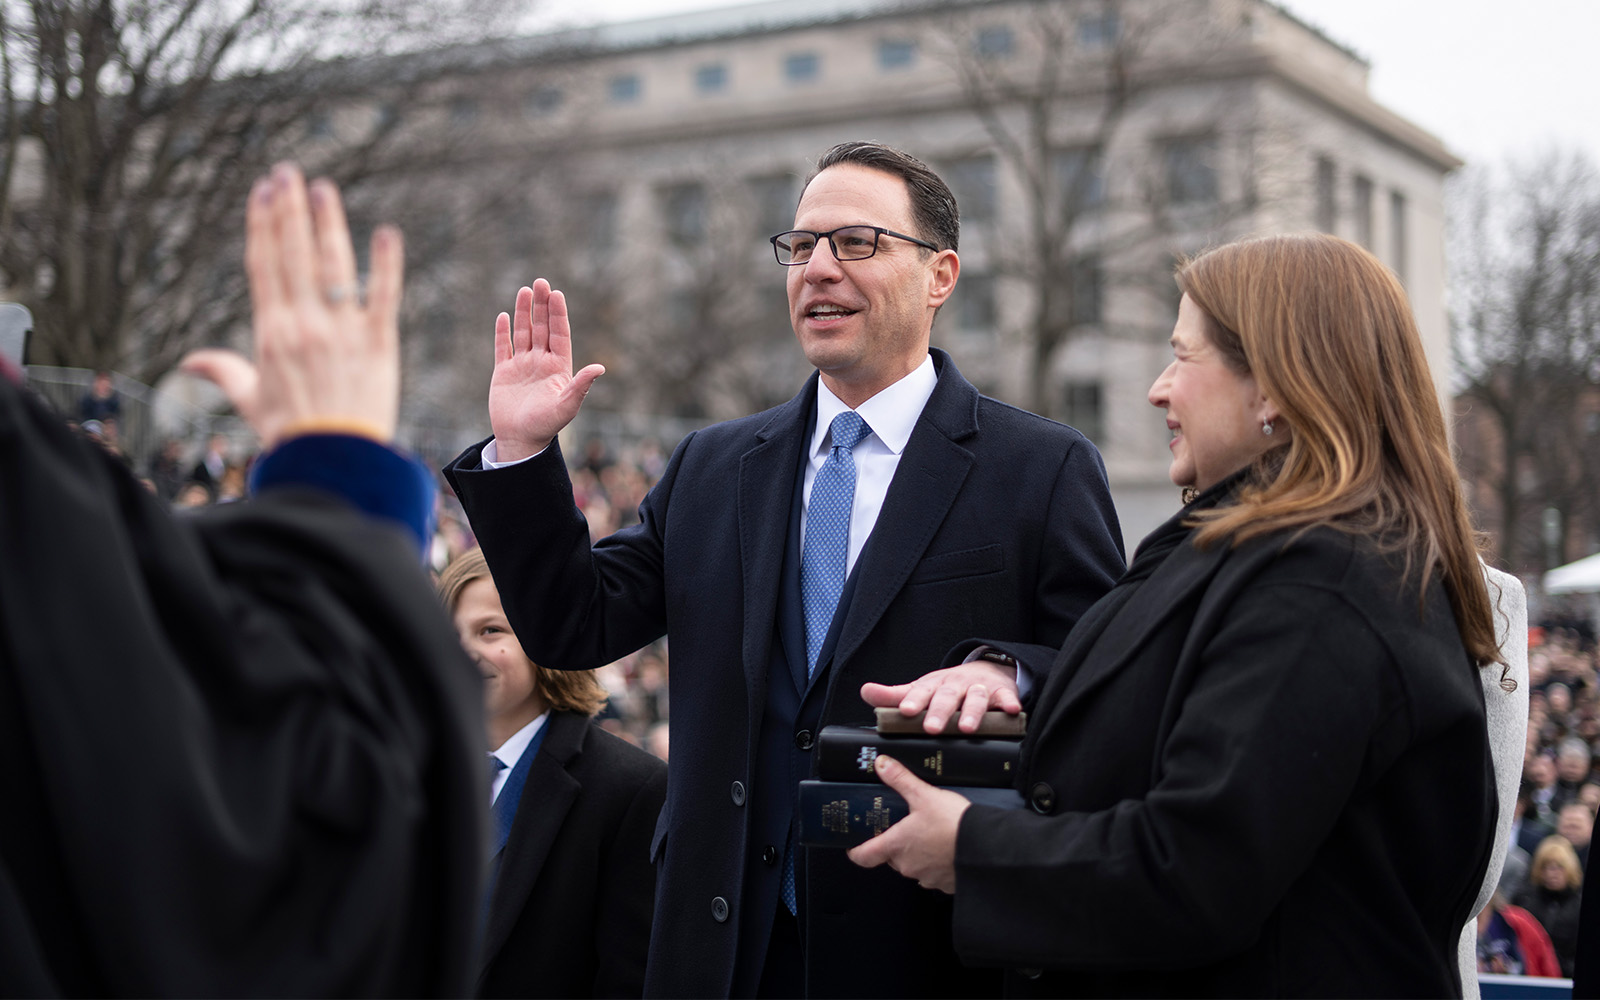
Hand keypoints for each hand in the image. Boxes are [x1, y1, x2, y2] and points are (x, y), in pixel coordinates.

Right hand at [182, 163, 401, 447]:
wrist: (333, 460)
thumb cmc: (291, 434)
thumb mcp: (251, 401)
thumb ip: (224, 372)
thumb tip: (189, 361)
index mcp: (271, 332)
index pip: (265, 265)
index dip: (263, 225)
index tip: (262, 193)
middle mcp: (304, 324)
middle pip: (294, 255)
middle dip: (289, 210)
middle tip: (288, 172)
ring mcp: (343, 331)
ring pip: (334, 266)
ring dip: (328, 224)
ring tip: (323, 188)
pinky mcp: (379, 344)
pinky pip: (384, 296)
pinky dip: (386, 265)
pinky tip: (386, 234)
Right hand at [486, 280, 605, 461]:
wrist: (521, 440)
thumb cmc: (547, 425)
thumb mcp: (567, 405)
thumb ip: (581, 385)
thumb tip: (601, 368)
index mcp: (559, 367)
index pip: (559, 334)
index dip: (558, 314)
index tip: (556, 294)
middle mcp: (541, 362)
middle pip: (542, 328)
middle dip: (541, 305)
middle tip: (540, 282)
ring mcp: (522, 365)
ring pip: (523, 333)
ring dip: (523, 312)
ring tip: (524, 291)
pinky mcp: (504, 372)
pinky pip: (503, 348)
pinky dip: (503, 333)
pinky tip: (503, 316)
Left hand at [846, 754, 969, 892]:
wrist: (988, 848)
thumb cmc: (954, 825)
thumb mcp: (924, 795)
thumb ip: (901, 780)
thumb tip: (882, 765)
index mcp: (896, 846)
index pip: (864, 856)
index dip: (856, 850)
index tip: (854, 845)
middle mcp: (908, 865)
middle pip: (891, 857)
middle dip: (895, 843)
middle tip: (902, 826)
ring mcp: (927, 877)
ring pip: (914, 865)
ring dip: (918, 852)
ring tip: (930, 832)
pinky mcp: (945, 883)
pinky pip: (935, 872)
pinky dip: (937, 861)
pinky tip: (947, 845)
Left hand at [860, 659, 1020, 734]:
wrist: (982, 671)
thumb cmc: (945, 688)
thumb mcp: (920, 689)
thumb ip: (893, 695)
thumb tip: (865, 691)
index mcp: (933, 686)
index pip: (920, 692)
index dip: (913, 701)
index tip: (905, 711)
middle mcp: (955, 686)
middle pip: (946, 697)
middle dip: (939, 712)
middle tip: (932, 728)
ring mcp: (978, 688)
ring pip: (975, 698)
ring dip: (972, 711)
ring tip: (967, 728)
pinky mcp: (1001, 693)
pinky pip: (1006, 698)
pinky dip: (1009, 703)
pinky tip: (1012, 711)